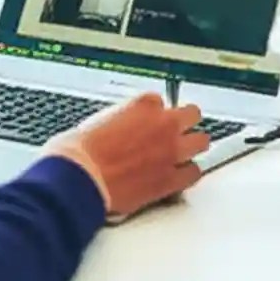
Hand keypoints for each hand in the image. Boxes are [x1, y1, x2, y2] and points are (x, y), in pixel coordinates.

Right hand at [44, 93, 208, 216]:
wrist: (81, 179)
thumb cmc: (79, 153)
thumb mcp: (93, 124)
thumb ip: (114, 122)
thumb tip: (110, 130)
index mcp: (144, 105)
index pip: (159, 101)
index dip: (153, 113)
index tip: (148, 121)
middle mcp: (163, 124)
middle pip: (191, 114)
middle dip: (184, 122)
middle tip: (175, 132)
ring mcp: (172, 151)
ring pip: (200, 142)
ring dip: (192, 146)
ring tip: (184, 153)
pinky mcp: (172, 179)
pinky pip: (194, 173)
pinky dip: (188, 174)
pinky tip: (181, 177)